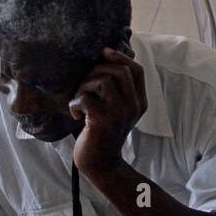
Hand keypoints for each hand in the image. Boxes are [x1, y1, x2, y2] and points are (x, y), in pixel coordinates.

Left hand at [69, 47, 147, 177]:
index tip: (103, 51)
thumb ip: (117, 90)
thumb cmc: (102, 132)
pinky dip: (74, 103)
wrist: (100, 164)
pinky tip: (76, 115)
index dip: (120, 56)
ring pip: (102, 80)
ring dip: (83, 87)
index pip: (137, 70)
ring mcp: (120, 114)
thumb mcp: (117, 110)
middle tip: (85, 85)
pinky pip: (85, 97)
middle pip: (119, 70)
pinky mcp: (103, 121)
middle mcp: (134, 107)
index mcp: (140, 103)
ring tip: (80, 101)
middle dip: (96, 71)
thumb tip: (105, 57)